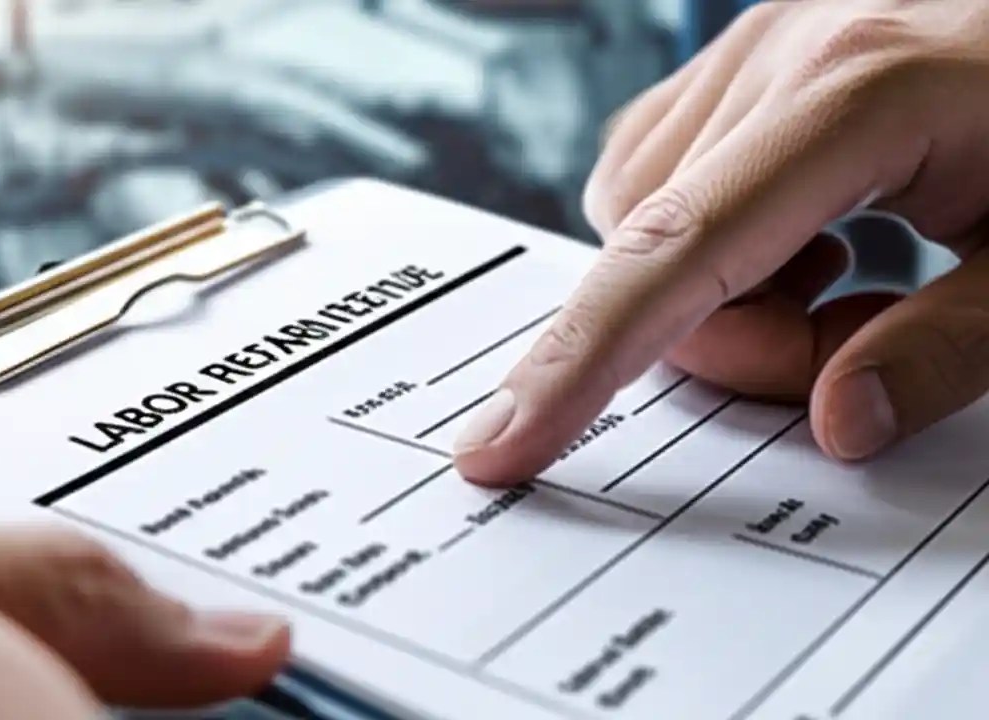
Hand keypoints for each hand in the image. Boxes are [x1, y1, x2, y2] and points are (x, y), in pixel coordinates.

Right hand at [453, 0, 988, 485]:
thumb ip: (949, 347)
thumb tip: (843, 425)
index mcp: (856, 91)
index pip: (676, 250)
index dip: (582, 361)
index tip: (504, 444)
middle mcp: (778, 55)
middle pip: (650, 249)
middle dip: (728, 339)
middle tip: (847, 341)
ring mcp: (752, 49)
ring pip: (642, 219)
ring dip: (718, 294)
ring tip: (839, 282)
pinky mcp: (743, 63)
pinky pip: (660, 178)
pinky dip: (709, 245)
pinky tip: (803, 241)